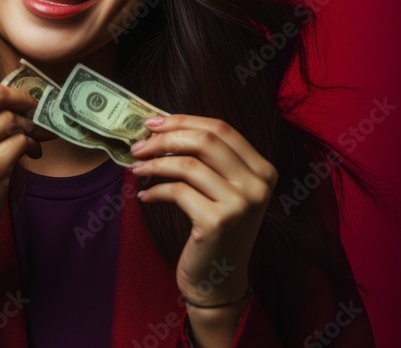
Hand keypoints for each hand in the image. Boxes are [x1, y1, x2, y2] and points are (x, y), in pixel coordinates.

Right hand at [0, 77, 51, 302]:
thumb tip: (15, 92)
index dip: (5, 90)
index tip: (19, 100)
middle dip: (22, 100)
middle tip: (34, 111)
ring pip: (12, 119)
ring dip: (29, 128)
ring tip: (29, 141)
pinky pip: (22, 142)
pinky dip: (31, 147)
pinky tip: (29, 155)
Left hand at [129, 114, 277, 305]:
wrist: (218, 280)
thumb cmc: (215, 228)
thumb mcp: (222, 189)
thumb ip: (206, 158)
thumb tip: (163, 124)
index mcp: (263, 169)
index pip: (221, 128)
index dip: (183, 120)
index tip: (153, 122)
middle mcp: (258, 184)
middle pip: (205, 140)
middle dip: (165, 138)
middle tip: (138, 145)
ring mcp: (240, 204)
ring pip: (188, 164)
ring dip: (155, 164)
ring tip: (137, 169)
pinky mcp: (217, 222)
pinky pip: (177, 191)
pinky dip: (156, 190)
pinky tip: (145, 196)